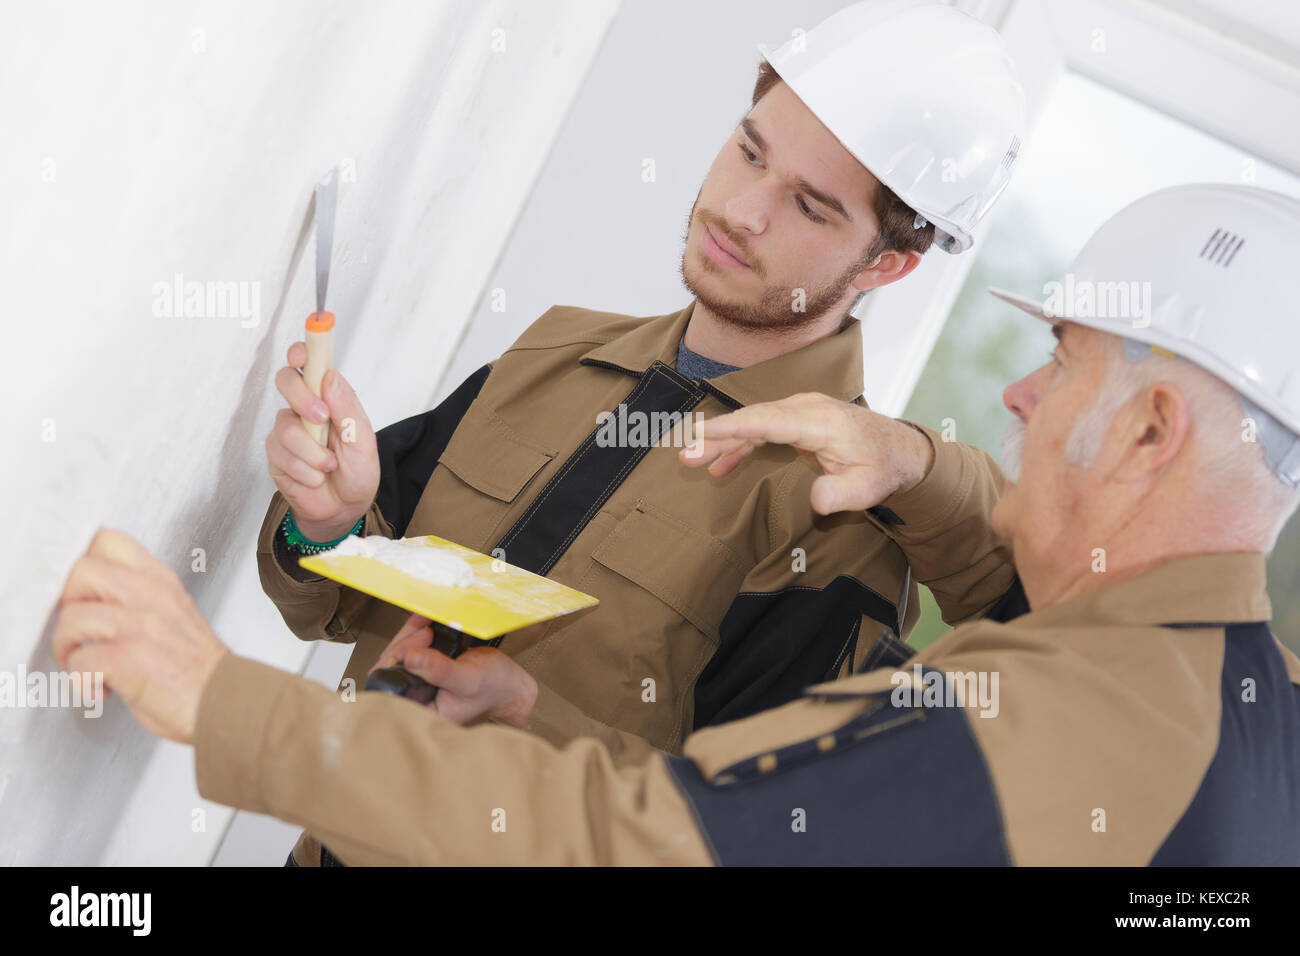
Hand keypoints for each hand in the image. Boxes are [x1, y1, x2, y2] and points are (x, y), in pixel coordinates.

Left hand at [52, 529, 228, 744]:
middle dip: (68, 605)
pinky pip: (80, 661)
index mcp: (161, 582)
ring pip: (72, 618)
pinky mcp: (131, 661)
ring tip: (87, 666)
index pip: (108, 541)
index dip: (83, 564)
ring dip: (68, 650)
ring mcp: (142, 627)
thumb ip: (138, 596)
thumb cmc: (196, 669)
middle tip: (81, 632)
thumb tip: (89, 597)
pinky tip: (101, 689)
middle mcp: (152, 597)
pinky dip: (82, 683)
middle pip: (81, 571)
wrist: (227, 703)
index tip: (82, 593)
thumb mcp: (174, 613)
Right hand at [266, 342, 379, 540]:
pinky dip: (305, 470)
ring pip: (287, 427)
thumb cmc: (357, 471)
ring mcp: (287, 430)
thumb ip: (348, 410)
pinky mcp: (276, 454)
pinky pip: (283, 456)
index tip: (302, 354)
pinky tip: (316, 477)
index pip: (309, 363)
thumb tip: (331, 378)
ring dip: (313, 452)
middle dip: (302, 399)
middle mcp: (304, 407)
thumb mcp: (363, 442)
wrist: (345, 508)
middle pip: (286, 381)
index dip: (302, 351)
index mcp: (329, 396)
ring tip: (330, 466)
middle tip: (321, 418)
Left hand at [371, 614, 537, 726]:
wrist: (508, 682)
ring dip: (409, 635)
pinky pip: (409, 646)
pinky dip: (415, 631)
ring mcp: (419, 682)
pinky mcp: (424, 667)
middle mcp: (416, 698)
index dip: (395, 664)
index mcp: (423, 711)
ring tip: (426, 627)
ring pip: (397, 654)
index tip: (414, 649)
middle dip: (404, 645)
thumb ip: (440, 670)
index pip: (390, 688)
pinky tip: (424, 623)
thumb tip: (410, 658)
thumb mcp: (468, 678)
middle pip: (388, 668)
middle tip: (426, 635)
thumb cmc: (494, 687)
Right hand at [679, 392, 934, 513]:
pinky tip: (720, 466)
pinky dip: (741, 445)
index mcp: (820, 422)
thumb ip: (841, 494)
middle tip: (687, 454)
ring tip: (692, 460)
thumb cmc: (883, 468)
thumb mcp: (868, 489)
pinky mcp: (798, 420)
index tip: (703, 432)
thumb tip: (817, 500)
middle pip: (754, 419)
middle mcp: (806, 408)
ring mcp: (801, 411)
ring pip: (754, 423)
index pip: (768, 421)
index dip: (734, 427)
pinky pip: (762, 429)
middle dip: (718, 436)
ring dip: (724, 441)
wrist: (900, 451)